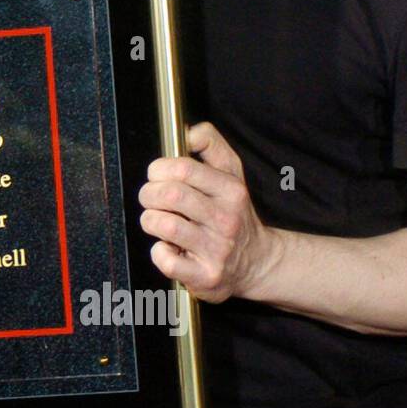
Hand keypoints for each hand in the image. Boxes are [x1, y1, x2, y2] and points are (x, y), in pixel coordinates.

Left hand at [137, 121, 280, 301]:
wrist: (257, 262)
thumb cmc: (234, 213)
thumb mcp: (232, 173)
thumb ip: (211, 144)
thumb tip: (188, 131)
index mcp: (231, 191)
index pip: (183, 168)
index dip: (159, 169)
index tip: (157, 176)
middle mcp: (226, 219)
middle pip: (169, 194)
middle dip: (148, 194)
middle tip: (152, 199)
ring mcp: (217, 250)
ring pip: (164, 225)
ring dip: (150, 221)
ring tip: (158, 222)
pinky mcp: (206, 276)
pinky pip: (166, 260)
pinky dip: (158, 252)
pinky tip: (168, 247)